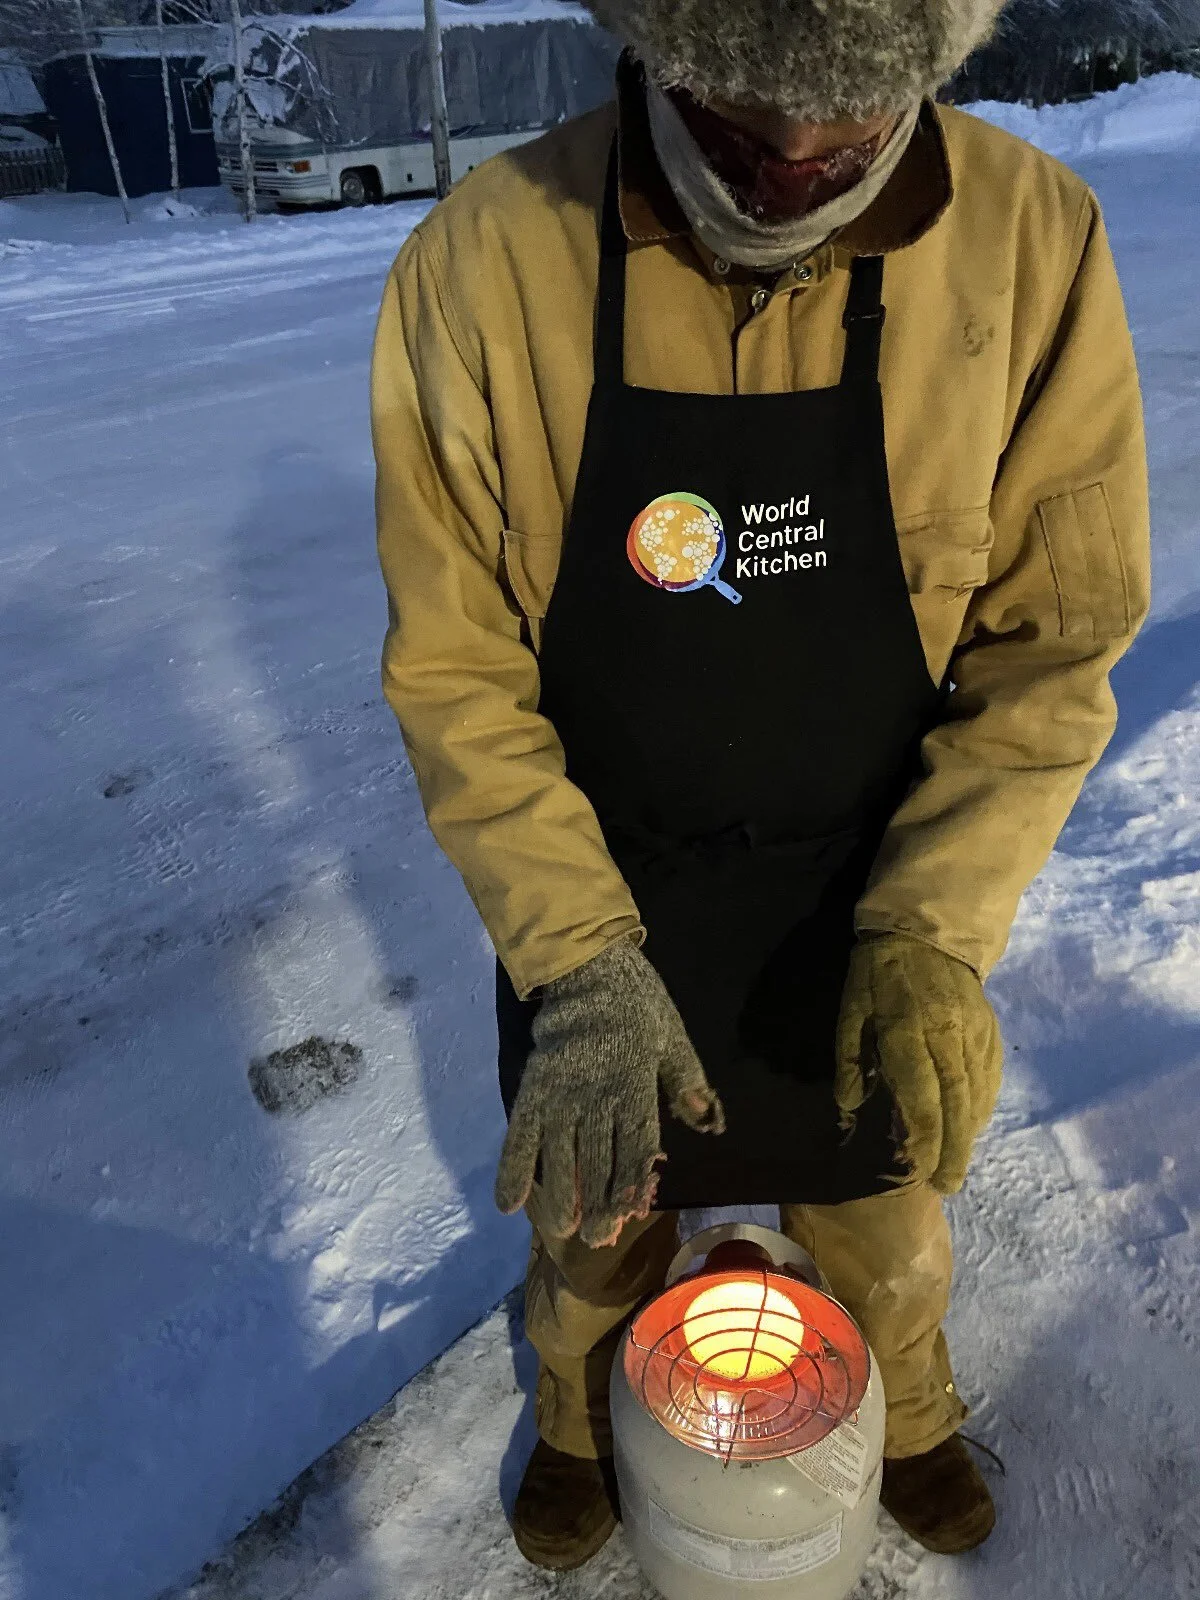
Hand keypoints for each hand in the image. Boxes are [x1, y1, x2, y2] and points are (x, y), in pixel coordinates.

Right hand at [494, 938, 724, 1246]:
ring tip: (561, 1225)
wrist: (588, 970)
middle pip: (597, 1157)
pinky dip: (513, 1166)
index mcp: (633, 1084)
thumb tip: (709, 1121)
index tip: (629, 1214)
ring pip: (559, 1151)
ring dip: (560, 1191)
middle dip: (597, 1200)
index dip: (632, 1181)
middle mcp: (595, 1095)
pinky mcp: (534, 1087)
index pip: (635, 1143)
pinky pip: (520, 1132)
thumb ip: (686, 1080)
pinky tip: (508, 1202)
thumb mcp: (672, 1038)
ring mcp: (560, 1093)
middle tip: (596, 1237)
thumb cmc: (638, 1008)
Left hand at [834, 933, 1003, 1192]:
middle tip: (948, 1184)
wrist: (926, 930)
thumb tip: (851, 1105)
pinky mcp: (990, 1029)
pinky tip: (975, 1126)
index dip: (925, 1137)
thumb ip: (850, 1058)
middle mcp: (947, 1035)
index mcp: (907, 1029)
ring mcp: (974, 1032)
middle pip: (956, 1102)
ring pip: (978, 1093)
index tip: (922, 1170)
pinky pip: (991, 1075)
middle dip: (953, 1149)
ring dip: (970, 1133)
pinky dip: (984, 1105)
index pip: (921, 1094)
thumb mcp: (851, 1008)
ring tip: (959, 1165)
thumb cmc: (877, 974)